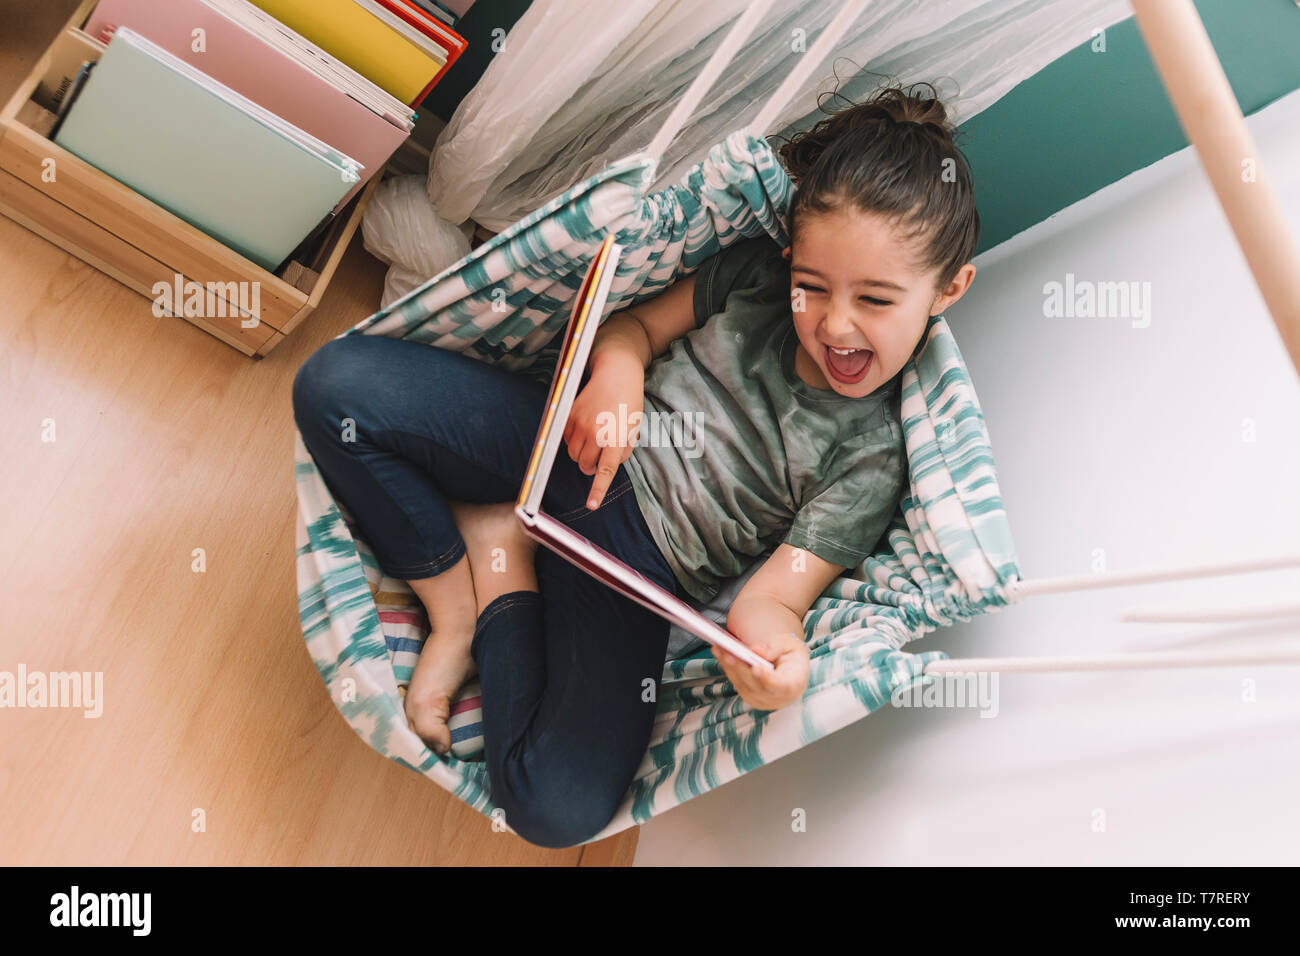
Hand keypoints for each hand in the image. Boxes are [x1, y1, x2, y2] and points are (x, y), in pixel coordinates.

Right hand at [564, 350, 644, 509]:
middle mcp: (596, 433)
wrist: (616, 372)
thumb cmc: (629, 402)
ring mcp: (580, 423)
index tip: (591, 505)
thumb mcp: (634, 428)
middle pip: (584, 465)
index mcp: (616, 438)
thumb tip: (610, 464)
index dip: (597, 490)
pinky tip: (585, 427)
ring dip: (581, 453)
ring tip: (594, 439)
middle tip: (599, 457)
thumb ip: (624, 450)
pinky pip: (565, 439)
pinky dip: (573, 439)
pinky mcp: (569, 415)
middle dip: (590, 466)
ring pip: (573, 454)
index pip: (605, 471)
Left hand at [712, 629, 809, 710]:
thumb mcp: (789, 644)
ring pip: (742, 685)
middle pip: (755, 685)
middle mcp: (778, 698)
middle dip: (739, 667)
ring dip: (729, 667)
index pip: (780, 685)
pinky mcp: (751, 698)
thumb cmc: (792, 655)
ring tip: (718, 648)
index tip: (756, 668)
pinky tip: (720, 654)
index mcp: (794, 685)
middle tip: (726, 651)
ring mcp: (763, 701)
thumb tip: (755, 651)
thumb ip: (774, 647)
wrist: (793, 669)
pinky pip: (737, 684)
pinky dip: (728, 668)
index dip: (767, 679)